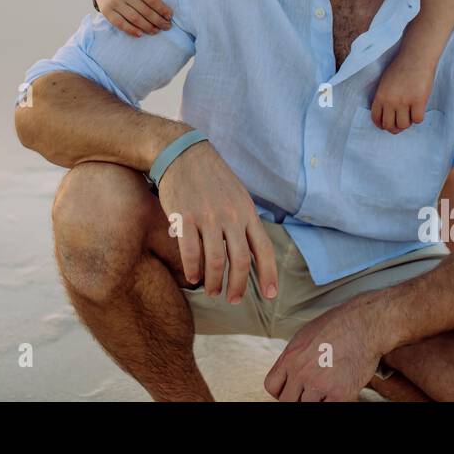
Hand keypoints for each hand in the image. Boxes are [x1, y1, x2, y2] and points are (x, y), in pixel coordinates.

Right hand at [96, 0, 172, 36]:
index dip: (161, 9)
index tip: (170, 16)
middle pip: (144, 10)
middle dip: (158, 20)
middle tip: (167, 26)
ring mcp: (114, 2)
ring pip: (134, 18)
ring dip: (147, 27)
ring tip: (156, 31)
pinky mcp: (107, 11)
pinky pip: (120, 23)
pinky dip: (131, 30)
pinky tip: (140, 34)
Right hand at [157, 139, 277, 304]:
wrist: (183, 154)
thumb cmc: (212, 178)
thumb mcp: (238, 195)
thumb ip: (245, 222)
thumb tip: (252, 252)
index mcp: (247, 211)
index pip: (264, 249)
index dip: (268, 274)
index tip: (270, 294)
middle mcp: (230, 216)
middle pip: (240, 261)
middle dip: (238, 286)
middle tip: (232, 299)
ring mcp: (207, 217)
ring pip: (215, 261)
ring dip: (214, 282)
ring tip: (212, 291)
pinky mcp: (184, 217)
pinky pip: (190, 252)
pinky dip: (193, 270)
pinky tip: (193, 278)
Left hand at [264, 293, 383, 400]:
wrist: (363, 324)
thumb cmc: (338, 324)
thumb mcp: (305, 335)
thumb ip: (295, 356)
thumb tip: (291, 369)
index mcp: (290, 357)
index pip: (272, 387)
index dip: (282, 391)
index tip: (292, 390)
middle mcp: (300, 373)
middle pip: (288, 402)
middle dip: (299, 399)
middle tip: (312, 392)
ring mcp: (319, 385)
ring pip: (308, 407)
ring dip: (318, 400)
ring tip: (327, 390)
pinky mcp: (340, 394)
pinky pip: (329, 408)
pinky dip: (334, 402)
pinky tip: (340, 393)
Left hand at [370, 54, 434, 132]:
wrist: (416, 57)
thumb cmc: (401, 67)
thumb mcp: (385, 82)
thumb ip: (384, 98)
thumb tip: (388, 114)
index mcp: (380, 96)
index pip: (376, 119)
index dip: (382, 125)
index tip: (387, 124)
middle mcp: (390, 101)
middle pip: (390, 126)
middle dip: (395, 127)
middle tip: (401, 123)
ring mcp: (404, 102)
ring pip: (404, 125)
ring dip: (407, 122)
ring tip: (410, 114)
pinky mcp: (418, 101)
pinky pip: (417, 119)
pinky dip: (418, 117)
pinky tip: (418, 109)